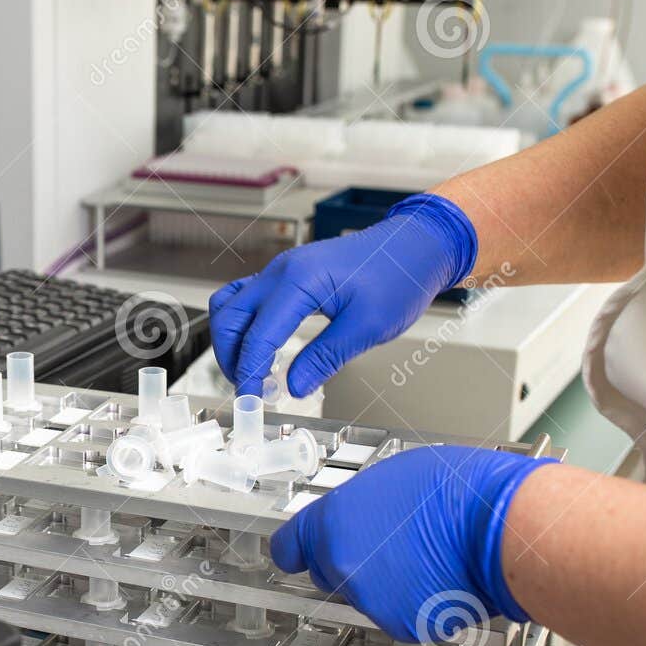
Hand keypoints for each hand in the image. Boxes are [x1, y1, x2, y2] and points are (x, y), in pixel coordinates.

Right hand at [210, 193, 477, 397]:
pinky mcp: (286, 274)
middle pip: (230, 318)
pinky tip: (257, 345)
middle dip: (232, 358)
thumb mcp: (367, 326)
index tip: (252, 400)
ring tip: (249, 370)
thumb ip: (325, 357)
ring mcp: (280, 270)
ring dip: (231, 340)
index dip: (250, 373)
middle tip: (249, 389)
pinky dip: (242, 324)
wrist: (415, 245)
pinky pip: (246, 297)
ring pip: (231, 306)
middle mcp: (282, 271)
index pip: (258, 335)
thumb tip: (294, 386)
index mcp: (300, 280)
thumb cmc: (399, 276)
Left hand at [269, 444, 554, 642]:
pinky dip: (418, 604)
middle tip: (393, 544)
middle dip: (353, 563)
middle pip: (330, 573)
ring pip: (368, 597)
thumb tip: (359, 522)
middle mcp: (341, 564)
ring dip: (389, 584)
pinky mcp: (401, 624)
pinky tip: (442, 578)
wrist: (498, 525)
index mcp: (331, 522)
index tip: (297, 554)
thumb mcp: (390, 479)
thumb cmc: (456, 491)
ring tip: (429, 556)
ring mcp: (370, 599)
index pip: (288, 547)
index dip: (297, 550)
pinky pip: (402, 615)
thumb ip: (359, 509)